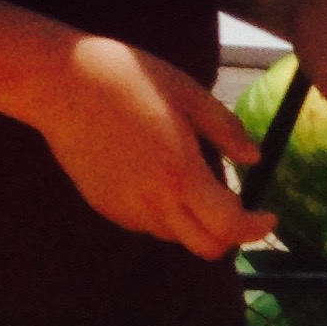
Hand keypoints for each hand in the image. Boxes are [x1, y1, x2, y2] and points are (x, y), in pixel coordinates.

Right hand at [19, 34, 272, 257]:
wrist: (59, 83)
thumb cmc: (126, 77)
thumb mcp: (187, 92)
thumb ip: (225, 129)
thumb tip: (255, 159)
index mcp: (181, 174)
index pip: (229, 228)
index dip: (255, 228)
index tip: (268, 216)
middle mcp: (155, 202)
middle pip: (207, 248)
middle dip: (229, 235)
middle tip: (236, 209)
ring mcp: (127, 210)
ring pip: (177, 237)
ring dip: (194, 222)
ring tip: (189, 182)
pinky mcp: (105, 208)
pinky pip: (147, 225)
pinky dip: (164, 213)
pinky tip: (155, 178)